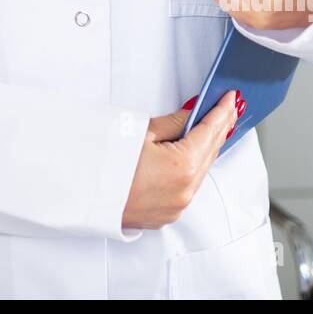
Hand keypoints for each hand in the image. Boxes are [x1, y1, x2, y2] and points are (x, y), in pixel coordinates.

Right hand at [120, 91, 239, 229]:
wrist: (82, 192)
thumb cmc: (107, 162)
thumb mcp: (142, 132)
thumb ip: (175, 122)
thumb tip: (192, 114)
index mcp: (183, 167)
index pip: (211, 131)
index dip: (222, 111)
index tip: (230, 99)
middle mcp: (185, 191)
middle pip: (211, 152)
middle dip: (220, 128)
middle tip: (227, 109)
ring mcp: (177, 206)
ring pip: (202, 171)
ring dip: (208, 148)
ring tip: (213, 128)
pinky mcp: (168, 214)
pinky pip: (190, 187)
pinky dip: (195, 168)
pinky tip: (194, 154)